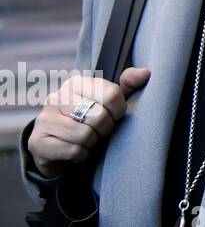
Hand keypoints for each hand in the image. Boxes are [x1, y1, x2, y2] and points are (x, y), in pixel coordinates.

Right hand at [27, 67, 150, 179]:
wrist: (57, 146)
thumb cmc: (88, 120)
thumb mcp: (108, 101)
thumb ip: (127, 86)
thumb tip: (146, 72)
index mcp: (75, 83)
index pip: (111, 95)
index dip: (119, 111)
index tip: (114, 116)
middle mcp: (56, 97)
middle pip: (99, 116)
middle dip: (105, 129)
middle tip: (100, 131)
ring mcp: (43, 119)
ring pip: (85, 135)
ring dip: (92, 142)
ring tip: (87, 140)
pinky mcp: (38, 141)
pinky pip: (72, 151)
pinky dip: (81, 154)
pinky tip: (76, 150)